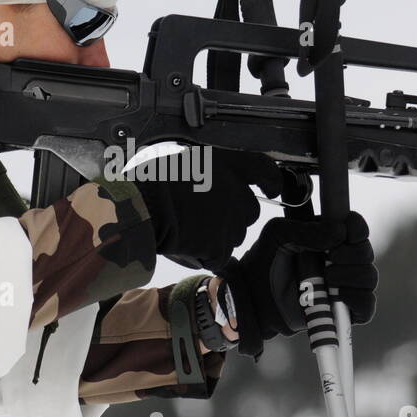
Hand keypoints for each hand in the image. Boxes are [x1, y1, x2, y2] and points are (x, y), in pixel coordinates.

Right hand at [133, 149, 281, 271]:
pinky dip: (207, 254)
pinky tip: (188, 244)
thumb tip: (215, 181)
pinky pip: (220, 255)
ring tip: (192, 228)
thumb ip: (212, 171)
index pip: (264, 169)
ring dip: (220, 234)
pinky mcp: (221, 247)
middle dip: (235, 215)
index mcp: (227, 166)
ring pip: (235, 234)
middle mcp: (235, 193)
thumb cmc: (155, 183)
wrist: (144, 209)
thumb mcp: (187, 161)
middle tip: (208, 215)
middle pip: (250, 210)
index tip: (271, 188)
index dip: (271, 181)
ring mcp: (231, 222)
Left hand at [220, 211, 377, 357]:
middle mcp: (339, 261)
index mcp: (328, 238)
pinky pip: (367, 307)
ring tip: (327, 276)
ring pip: (369, 278)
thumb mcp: (279, 234)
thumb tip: (339, 232)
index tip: (344, 231)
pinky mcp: (341, 311)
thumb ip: (306, 230)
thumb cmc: (262, 261)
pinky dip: (359, 300)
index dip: (356, 227)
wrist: (251, 297)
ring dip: (353, 274)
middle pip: (366, 253)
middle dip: (352, 253)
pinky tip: (337, 295)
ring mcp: (342, 286)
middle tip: (330, 256)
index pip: (356, 228)